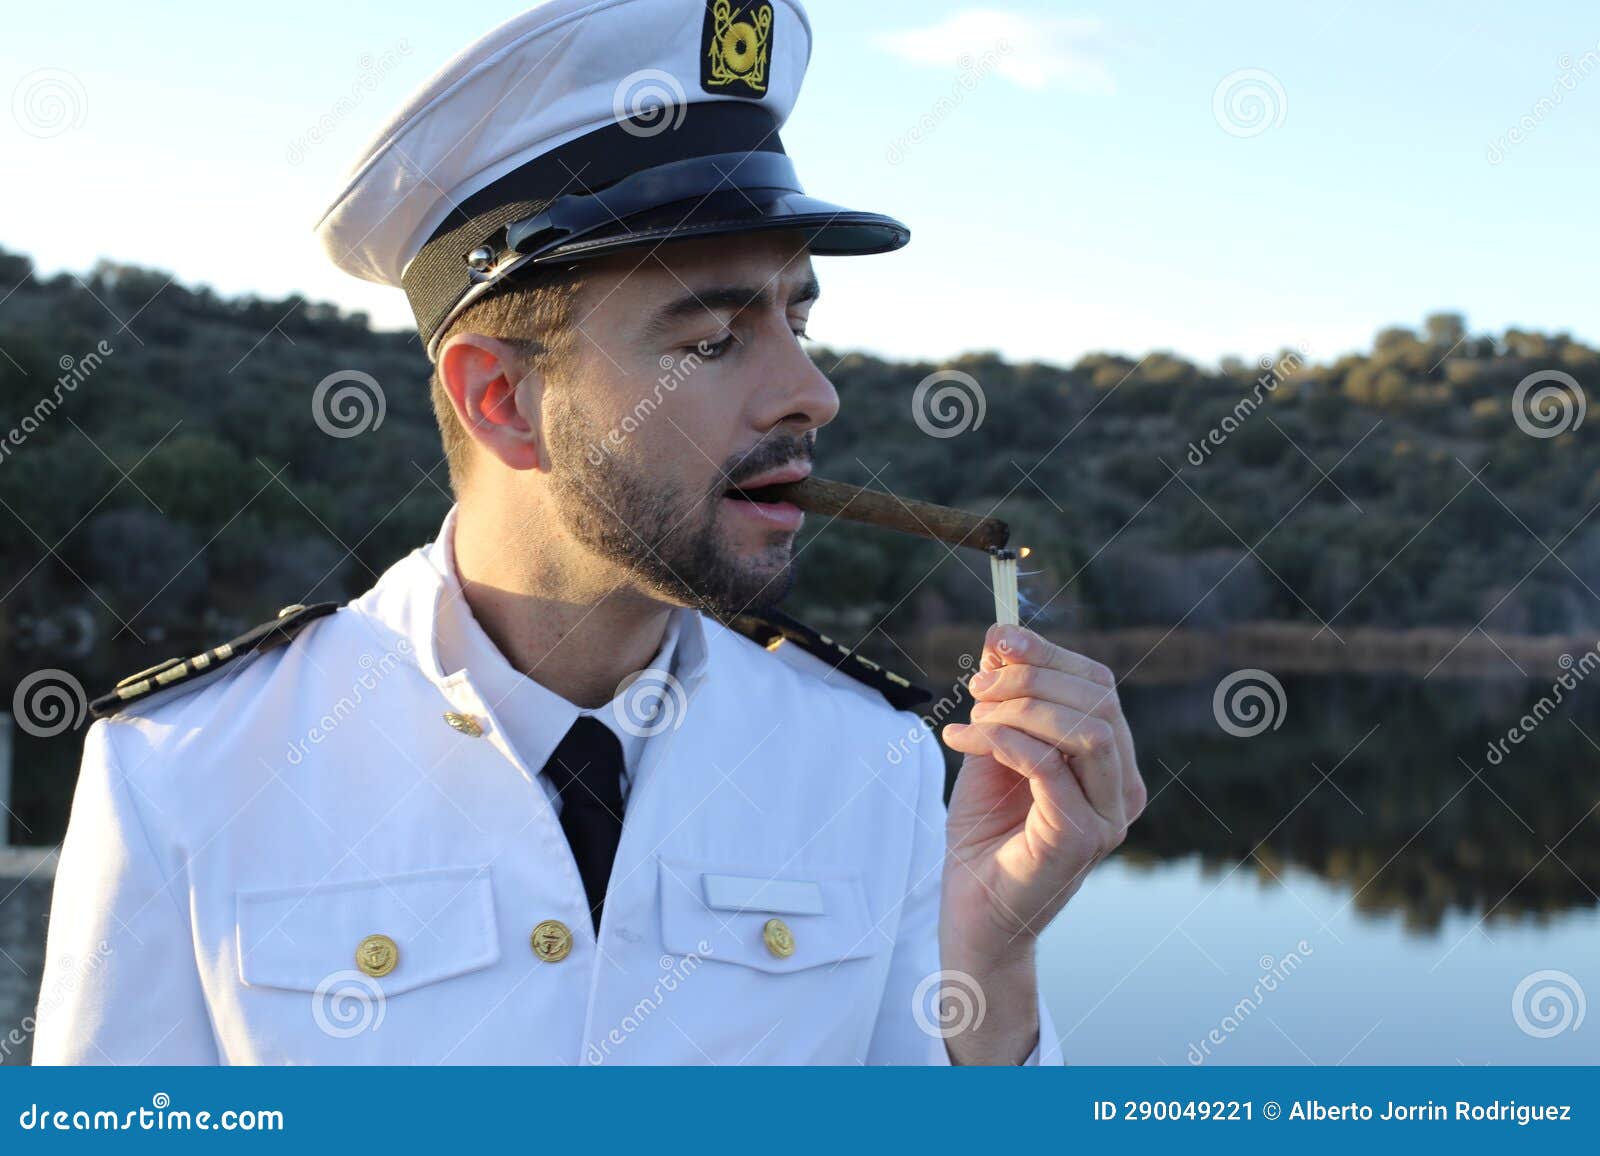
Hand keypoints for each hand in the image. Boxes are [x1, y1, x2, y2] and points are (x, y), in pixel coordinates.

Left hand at [939, 623, 1146, 963]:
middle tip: (975, 688)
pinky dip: (1001, 740)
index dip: (1049, 653)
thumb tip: (1002, 638)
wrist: (972, 916)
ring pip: (1087, 728)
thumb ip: (1002, 703)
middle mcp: (1122, 790)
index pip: (1099, 686)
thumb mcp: (990, 754)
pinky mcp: (1080, 838)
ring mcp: (1108, 817)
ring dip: (1020, 708)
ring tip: (971, 718)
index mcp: (1110, 765)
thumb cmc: (984, 839)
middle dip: (1030, 677)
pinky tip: (961, 741)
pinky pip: (1048, 766)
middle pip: (1098, 699)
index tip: (998, 637)